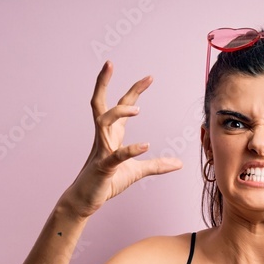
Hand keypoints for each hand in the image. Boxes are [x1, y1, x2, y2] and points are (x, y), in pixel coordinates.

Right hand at [60, 60, 182, 217]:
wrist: (85, 200)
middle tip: (110, 63)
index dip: (134, 90)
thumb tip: (178, 163)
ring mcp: (101, 150)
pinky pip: (116, 155)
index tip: (149, 77)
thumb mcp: (136, 172)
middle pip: (100, 103)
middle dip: (104, 82)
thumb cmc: (106, 182)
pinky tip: (144, 145)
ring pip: (103, 122)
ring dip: (119, 113)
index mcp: (111, 135)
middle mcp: (104, 137)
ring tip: (137, 109)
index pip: (121, 106)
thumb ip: (156, 166)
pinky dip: (130, 149)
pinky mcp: (103, 167)